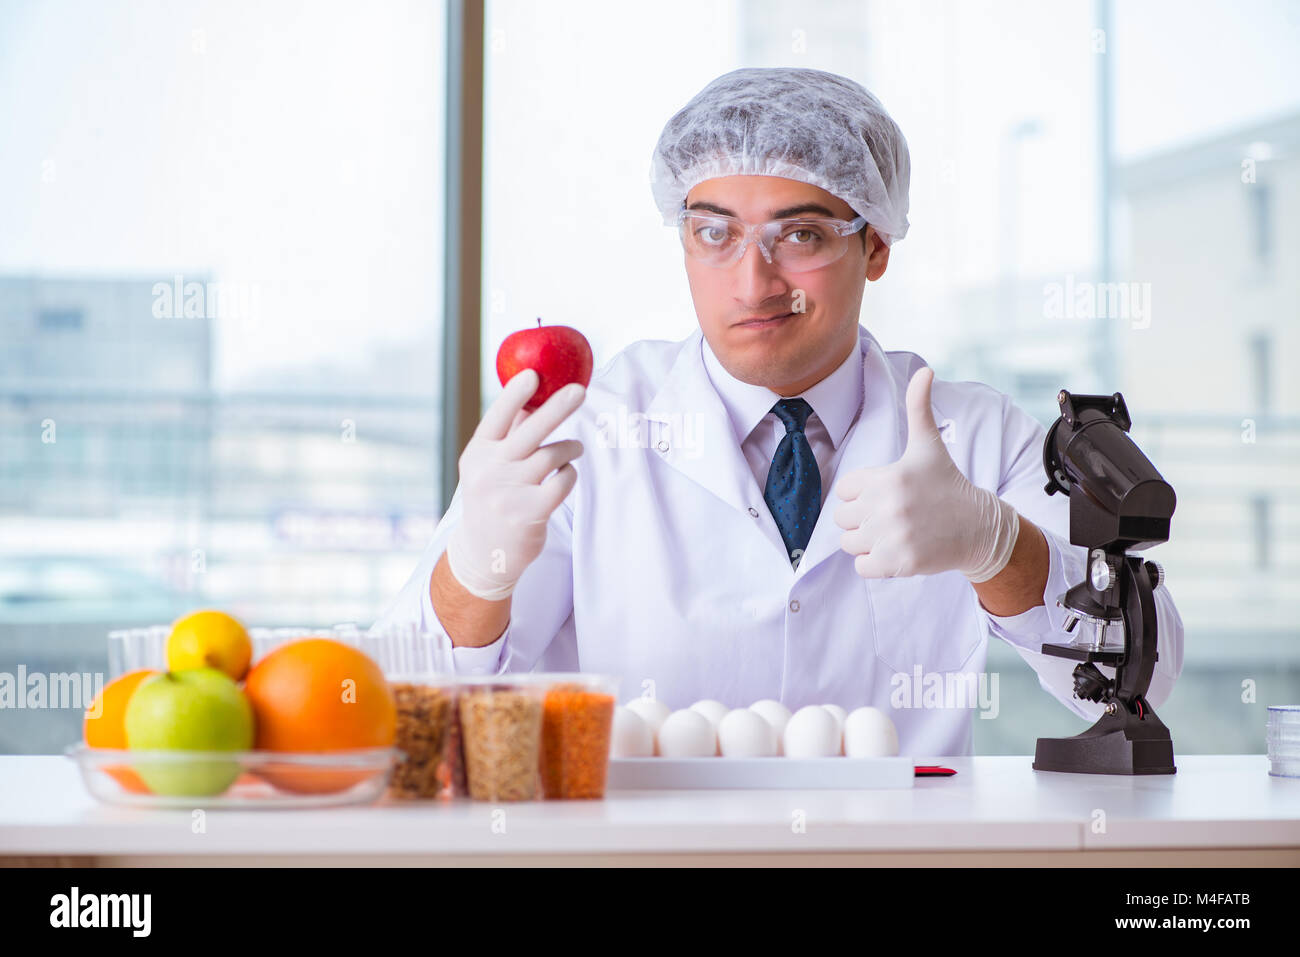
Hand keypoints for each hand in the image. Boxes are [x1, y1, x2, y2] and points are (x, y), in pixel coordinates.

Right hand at [444, 368, 584, 599]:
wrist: (483, 553)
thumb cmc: (493, 497)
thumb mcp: (488, 466)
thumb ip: (509, 435)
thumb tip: (536, 395)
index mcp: (477, 453)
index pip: (497, 417)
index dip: (515, 394)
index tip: (533, 375)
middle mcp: (490, 470)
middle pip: (530, 431)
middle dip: (557, 407)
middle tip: (580, 390)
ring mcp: (509, 492)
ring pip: (552, 455)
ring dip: (570, 448)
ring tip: (574, 449)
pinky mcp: (530, 512)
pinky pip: (562, 481)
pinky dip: (569, 474)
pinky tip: (565, 475)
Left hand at [833, 366, 1018, 581]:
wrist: (979, 527)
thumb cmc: (947, 484)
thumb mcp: (929, 445)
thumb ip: (919, 407)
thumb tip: (925, 370)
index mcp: (888, 477)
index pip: (843, 490)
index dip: (860, 494)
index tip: (887, 493)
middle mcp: (888, 506)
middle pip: (842, 519)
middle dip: (862, 519)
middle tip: (893, 515)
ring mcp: (892, 536)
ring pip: (849, 543)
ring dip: (867, 542)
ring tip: (896, 533)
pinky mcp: (898, 562)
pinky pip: (861, 567)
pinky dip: (874, 564)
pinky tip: (897, 551)